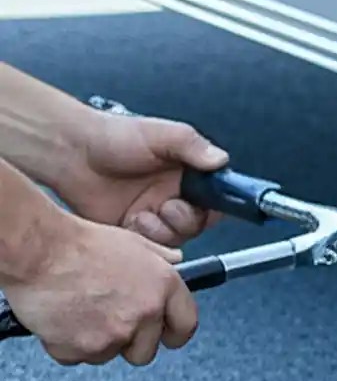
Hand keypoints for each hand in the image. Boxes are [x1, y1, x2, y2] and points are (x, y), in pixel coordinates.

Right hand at [4, 217, 197, 365]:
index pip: (186, 325)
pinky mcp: (83, 349)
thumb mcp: (133, 243)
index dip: (174, 334)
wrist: (39, 252)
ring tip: (80, 311)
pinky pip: (78, 357)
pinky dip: (68, 345)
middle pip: (145, 351)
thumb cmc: (81, 244)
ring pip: (109, 355)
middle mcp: (145, 313)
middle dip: (129, 343)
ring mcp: (115, 335)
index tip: (166, 337)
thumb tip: (176, 261)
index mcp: (163, 287)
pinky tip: (62, 319)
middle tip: (107, 321)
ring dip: (96, 342)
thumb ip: (159, 258)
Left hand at [56, 112, 229, 246]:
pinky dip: (145, 239)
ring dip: (165, 231)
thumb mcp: (161, 134)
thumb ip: (194, 146)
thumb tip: (221, 160)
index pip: (214, 198)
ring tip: (145, 215)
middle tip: (170, 207)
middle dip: (187, 220)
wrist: (71, 152)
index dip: (214, 206)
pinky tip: (132, 221)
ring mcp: (152, 214)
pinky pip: (149, 246)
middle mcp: (172, 195)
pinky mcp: (131, 229)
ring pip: (176, 237)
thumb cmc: (113, 136)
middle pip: (198, 222)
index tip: (204, 204)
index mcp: (185, 174)